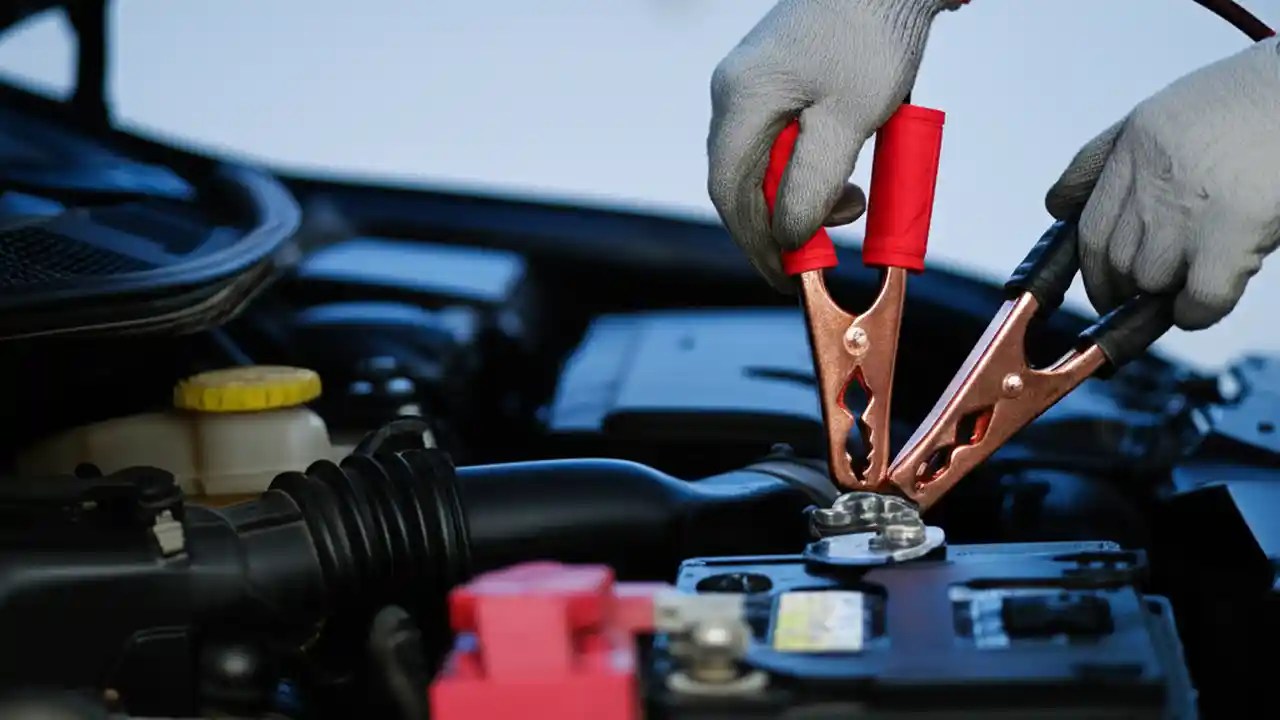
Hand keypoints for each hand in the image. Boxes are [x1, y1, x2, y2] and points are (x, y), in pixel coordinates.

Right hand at [708, 0, 962, 288]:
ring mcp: (752, 82)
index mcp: (742, 101)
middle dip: (781, 223)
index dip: (756, 244)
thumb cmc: (873, 33)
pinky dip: (806, 166)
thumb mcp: (849, 120)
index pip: (729, 193)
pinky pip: (780, 139)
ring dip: (799, 194)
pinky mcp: (777, 78)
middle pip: (740, 182)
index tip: (786, 278)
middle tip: (824, 249)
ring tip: (853, 198)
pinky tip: (842, 165)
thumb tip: (788, 236)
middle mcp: (735, 91)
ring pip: (762, 162)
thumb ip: (813, 184)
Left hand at [1046, 37, 1279, 330]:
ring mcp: (1190, 206)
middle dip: (1120, 287)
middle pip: (1111, 259)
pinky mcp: (1233, 231)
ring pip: (1149, 279)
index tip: (1101, 283)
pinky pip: (1198, 298)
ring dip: (1163, 294)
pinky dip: (1196, 311)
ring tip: (1187, 281)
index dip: (1090, 267)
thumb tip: (1058, 206)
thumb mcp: (1160, 114)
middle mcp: (1153, 177)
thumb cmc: (1246, 105)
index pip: (1087, 225)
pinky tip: (1203, 303)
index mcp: (1134, 147)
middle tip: (1139, 296)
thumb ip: (1105, 157)